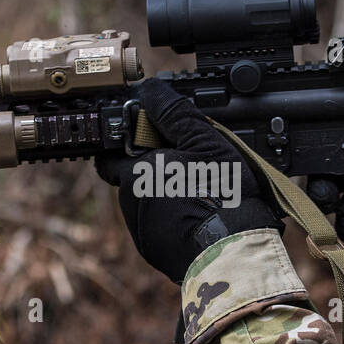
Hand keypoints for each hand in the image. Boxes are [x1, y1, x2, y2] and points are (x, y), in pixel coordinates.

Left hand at [95, 78, 283, 284]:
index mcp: (136, 172)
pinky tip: (200, 216)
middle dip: (154, 171)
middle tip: (189, 167)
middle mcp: (130, 203)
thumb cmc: (221, 196)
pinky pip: (158, 228)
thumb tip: (151, 90)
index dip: (130, 146)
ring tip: (200, 194)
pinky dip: (174, 220)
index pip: (111, 155)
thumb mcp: (204, 142)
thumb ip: (174, 114)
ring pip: (146, 204)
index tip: (153, 142)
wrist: (232, 252)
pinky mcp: (155, 252)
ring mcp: (141, 230)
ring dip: (164, 196)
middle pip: (134, 179)